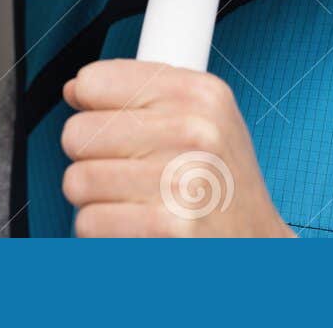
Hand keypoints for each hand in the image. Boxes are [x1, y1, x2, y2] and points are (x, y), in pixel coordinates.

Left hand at [60, 59, 294, 237]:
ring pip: (76, 181)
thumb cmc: (221, 188)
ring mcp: (181, 180)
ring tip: (134, 205)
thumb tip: (74, 89)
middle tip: (128, 176)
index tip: (111, 128)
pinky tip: (134, 230)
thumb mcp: (202, 122)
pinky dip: (101, 234)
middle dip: (91, 160)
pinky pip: (88, 223)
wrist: (257, 250)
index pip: (93, 81)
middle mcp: (194, 131)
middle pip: (76, 133)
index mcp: (199, 95)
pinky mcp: (166, 228)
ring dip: (95, 201)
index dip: (90, 108)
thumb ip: (140, 97)